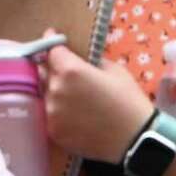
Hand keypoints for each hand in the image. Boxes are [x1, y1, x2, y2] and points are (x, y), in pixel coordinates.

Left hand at [42, 38, 154, 163]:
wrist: (132, 136)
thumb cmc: (127, 98)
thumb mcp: (114, 70)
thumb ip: (91, 61)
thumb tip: (80, 59)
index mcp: (70, 71)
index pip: (51, 51)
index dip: (52, 43)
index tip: (52, 38)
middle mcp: (55, 90)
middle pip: (44, 72)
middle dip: (53, 68)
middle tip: (67, 70)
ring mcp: (51, 113)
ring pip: (46, 94)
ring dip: (55, 90)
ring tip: (73, 95)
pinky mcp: (52, 131)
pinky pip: (49, 114)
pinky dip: (58, 110)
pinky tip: (74, 113)